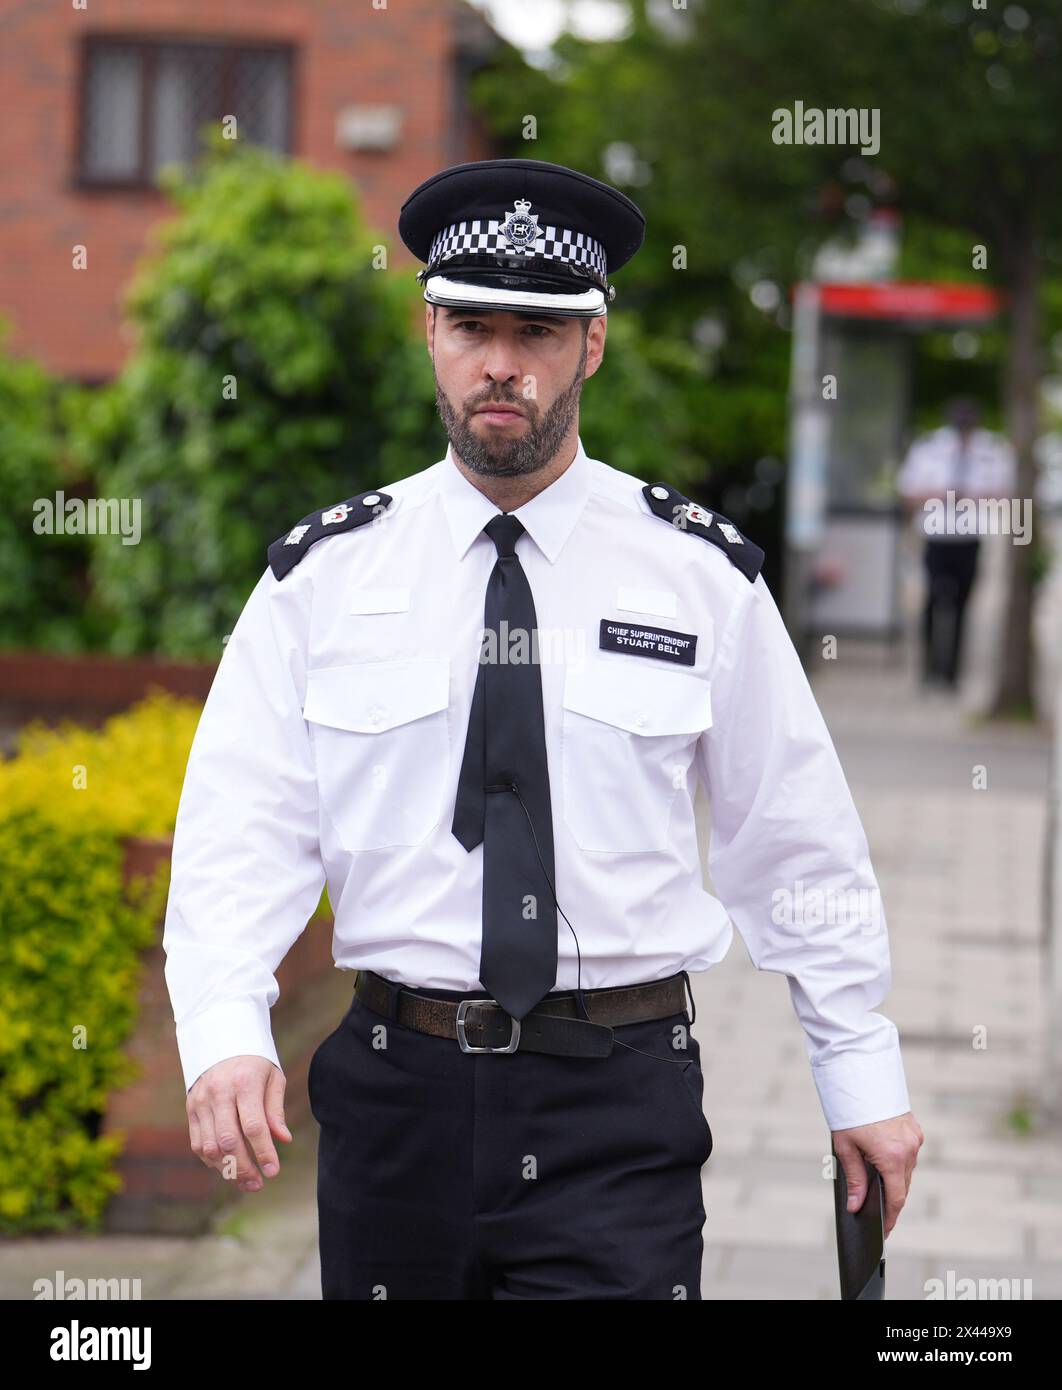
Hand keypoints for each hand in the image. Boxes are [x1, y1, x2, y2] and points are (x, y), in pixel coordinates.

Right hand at [187, 1055, 291, 1192]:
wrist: (222, 1042)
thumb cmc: (254, 1064)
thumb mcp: (273, 1079)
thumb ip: (275, 1110)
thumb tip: (283, 1140)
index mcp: (244, 1083)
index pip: (254, 1126)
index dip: (264, 1152)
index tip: (274, 1171)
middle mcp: (219, 1093)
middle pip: (229, 1140)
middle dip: (244, 1167)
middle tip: (258, 1183)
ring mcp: (201, 1101)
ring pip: (210, 1146)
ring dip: (227, 1169)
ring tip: (246, 1182)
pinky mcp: (191, 1109)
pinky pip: (198, 1143)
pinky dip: (212, 1161)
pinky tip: (227, 1168)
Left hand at [832, 1110, 923, 1236]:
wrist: (860, 1077)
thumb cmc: (850, 1113)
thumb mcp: (846, 1148)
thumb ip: (855, 1180)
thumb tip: (856, 1207)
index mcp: (892, 1157)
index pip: (896, 1198)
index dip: (890, 1217)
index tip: (884, 1230)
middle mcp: (909, 1149)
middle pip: (903, 1185)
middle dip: (891, 1199)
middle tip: (877, 1213)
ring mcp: (914, 1139)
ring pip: (907, 1169)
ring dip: (895, 1178)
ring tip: (878, 1186)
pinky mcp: (914, 1129)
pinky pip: (909, 1153)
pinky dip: (899, 1160)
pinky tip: (884, 1161)